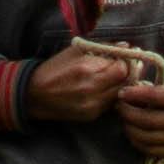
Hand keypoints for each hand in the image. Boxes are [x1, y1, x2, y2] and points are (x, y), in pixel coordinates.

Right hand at [27, 40, 163, 123]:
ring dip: (122, 85)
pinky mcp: (91, 116)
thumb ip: (102, 48)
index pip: (121, 68)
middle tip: (129, 66)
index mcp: (86, 70)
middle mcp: (91, 90)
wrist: (34, 95)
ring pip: (121, 94)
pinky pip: (111, 104)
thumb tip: (126, 46)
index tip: (127, 57)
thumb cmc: (54, 69)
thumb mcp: (75, 52)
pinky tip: (107, 88)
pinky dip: (113, 95)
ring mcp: (92, 105)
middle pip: (125, 82)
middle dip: (129, 73)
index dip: (127, 62)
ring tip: (117, 77)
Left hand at [117, 78, 163, 163]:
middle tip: (119, 107)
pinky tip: (133, 133)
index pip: (154, 97)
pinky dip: (138, 142)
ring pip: (147, 138)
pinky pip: (152, 150)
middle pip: (147, 120)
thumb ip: (156, 92)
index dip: (134, 95)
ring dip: (130, 129)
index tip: (122, 93)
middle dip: (127, 113)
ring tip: (125, 120)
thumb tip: (128, 94)